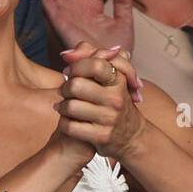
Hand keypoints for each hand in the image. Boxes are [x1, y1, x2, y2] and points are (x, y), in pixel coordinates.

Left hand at [55, 42, 147, 160]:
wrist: (130, 134)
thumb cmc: (113, 100)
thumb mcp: (110, 75)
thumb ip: (89, 56)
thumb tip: (66, 54)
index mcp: (118, 80)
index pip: (95, 64)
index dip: (77, 66)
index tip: (71, 73)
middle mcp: (116, 99)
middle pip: (76, 85)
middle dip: (65, 88)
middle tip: (65, 92)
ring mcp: (110, 118)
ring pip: (70, 106)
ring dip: (62, 106)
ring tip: (65, 107)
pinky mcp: (102, 136)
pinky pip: (70, 126)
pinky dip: (64, 123)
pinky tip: (68, 121)